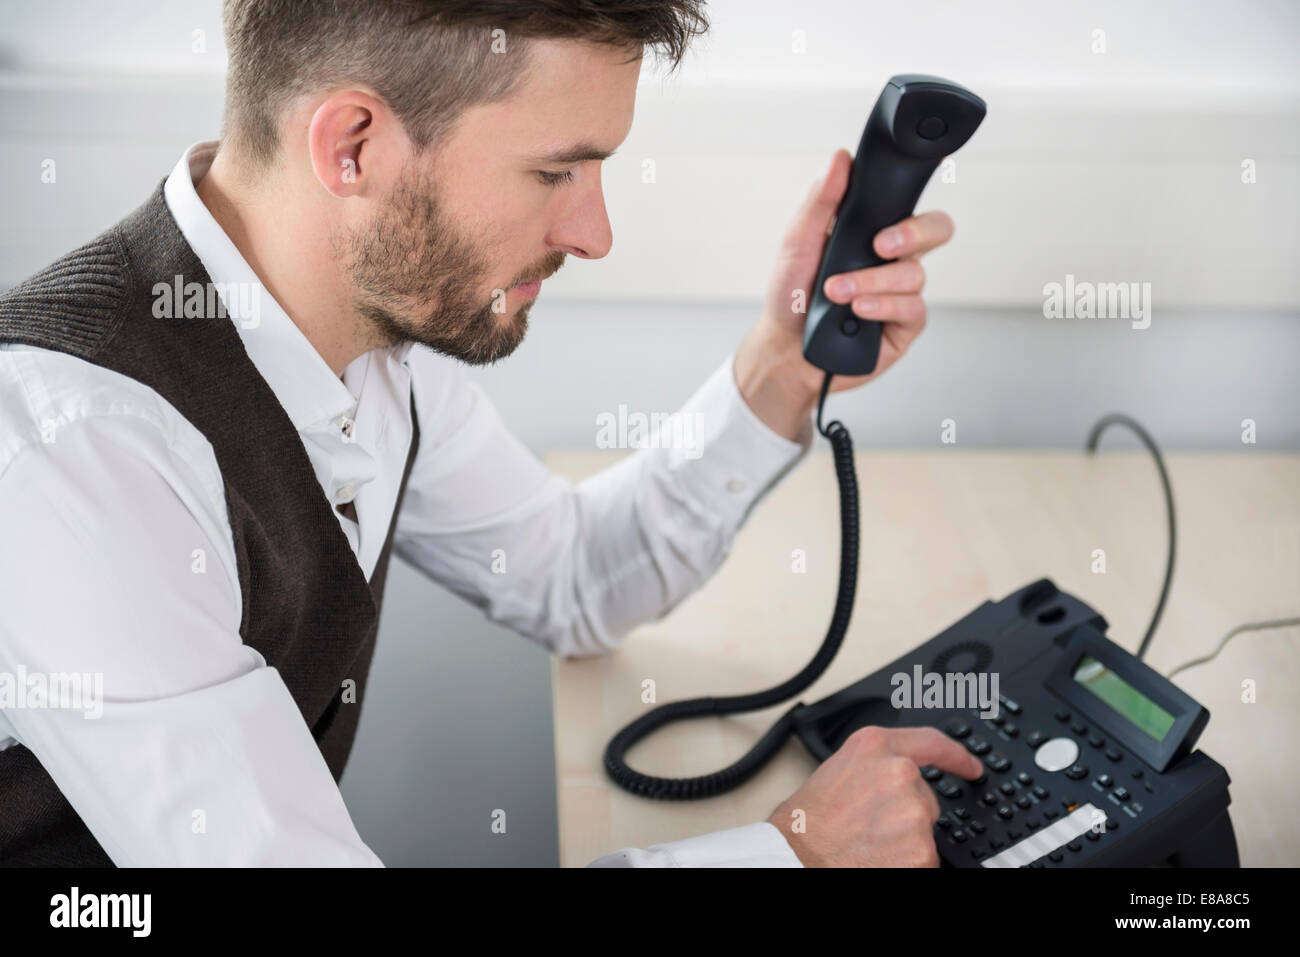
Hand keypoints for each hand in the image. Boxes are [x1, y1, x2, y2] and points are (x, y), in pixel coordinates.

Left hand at [734, 149, 954, 439]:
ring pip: (914, 273)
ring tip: (837, 293)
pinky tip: (859, 310)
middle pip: (937, 229)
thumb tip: (840, 159)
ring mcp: (902, 292)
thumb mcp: (797, 244)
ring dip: (872, 281)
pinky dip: (882, 305)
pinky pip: (912, 307)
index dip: (914, 193)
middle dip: (914, 232)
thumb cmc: (791, 296)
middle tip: (880, 245)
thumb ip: (821, 202)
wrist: (785, 348)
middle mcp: (893, 259)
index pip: (908, 203)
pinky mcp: (904, 325)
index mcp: (872, 232)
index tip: (902, 187)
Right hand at [766, 725, 983, 866]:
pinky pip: (924, 861)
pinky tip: (875, 861)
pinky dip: (905, 865)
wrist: (793, 858)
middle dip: (905, 817)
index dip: (957, 757)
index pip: (931, 743)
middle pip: (925, 799)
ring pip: (924, 833)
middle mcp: (899, 773)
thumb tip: (891, 783)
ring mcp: (914, 813)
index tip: (972, 767)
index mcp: (875, 747)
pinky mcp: (922, 851)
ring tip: (866, 847)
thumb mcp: (836, 772)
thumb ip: (872, 769)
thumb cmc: (803, 823)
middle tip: (869, 830)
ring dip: (904, 844)